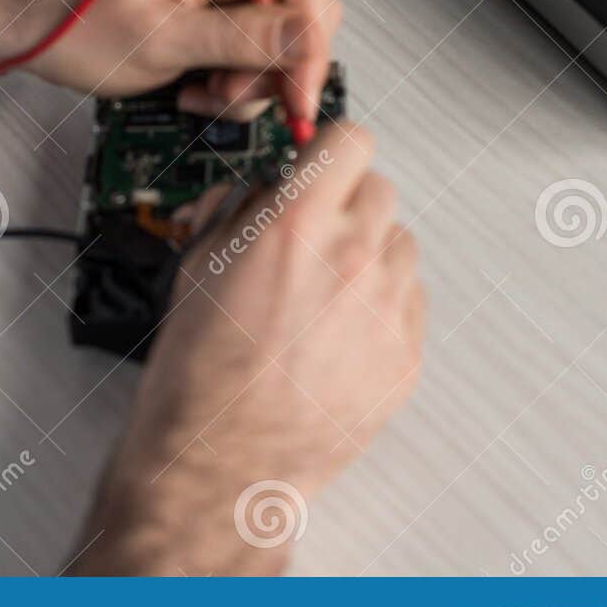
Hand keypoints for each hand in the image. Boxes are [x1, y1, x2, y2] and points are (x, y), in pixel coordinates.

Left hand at [0, 0, 340, 121]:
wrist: (34, 26)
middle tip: (226, 95)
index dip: (311, 50)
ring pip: (277, 42)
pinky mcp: (212, 12)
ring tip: (197, 92)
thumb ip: (241, 38)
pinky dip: (229, 80)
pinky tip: (192, 87)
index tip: (297, 100)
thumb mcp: (162, 41)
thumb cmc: (78, 24)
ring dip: (246, 82)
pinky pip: (248, 50)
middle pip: (298, 19)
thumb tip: (310, 36)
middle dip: (273, 69)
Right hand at [68, 123, 423, 574]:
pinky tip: (337, 336)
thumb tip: (263, 189)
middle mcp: (350, 259)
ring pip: (400, 246)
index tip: (319, 166)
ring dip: (369, 255)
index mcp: (294, 226)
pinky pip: (409, 303)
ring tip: (324, 296)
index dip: (329, 152)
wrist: (221, 464)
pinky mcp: (405, 358)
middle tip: (314, 236)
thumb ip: (239, 210)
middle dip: (346, 204)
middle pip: (379, 190)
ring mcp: (385, 310)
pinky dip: (381, 308)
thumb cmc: (199, 378)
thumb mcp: (197, 267)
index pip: (350, 142)